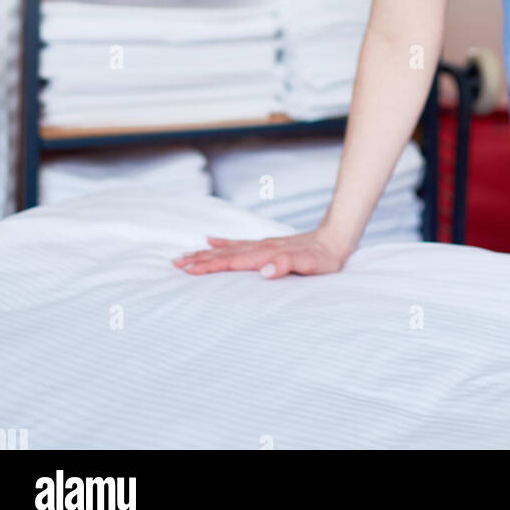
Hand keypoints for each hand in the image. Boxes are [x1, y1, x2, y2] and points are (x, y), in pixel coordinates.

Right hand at [172, 225, 351, 278]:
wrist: (335, 239)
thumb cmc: (323, 258)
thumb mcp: (310, 266)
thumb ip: (287, 266)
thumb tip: (264, 270)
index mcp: (266, 254)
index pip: (232, 260)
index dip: (209, 265)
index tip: (188, 269)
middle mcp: (260, 248)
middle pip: (223, 253)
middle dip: (199, 259)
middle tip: (174, 264)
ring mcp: (262, 245)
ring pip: (227, 248)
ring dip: (205, 252)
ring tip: (184, 255)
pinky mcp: (267, 245)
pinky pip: (239, 243)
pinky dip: (223, 242)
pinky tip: (211, 239)